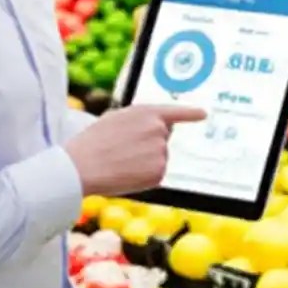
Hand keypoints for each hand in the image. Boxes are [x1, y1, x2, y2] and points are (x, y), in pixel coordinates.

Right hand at [64, 104, 205, 196]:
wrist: (84, 165)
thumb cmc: (93, 141)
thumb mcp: (115, 118)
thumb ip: (138, 120)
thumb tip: (153, 128)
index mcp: (147, 112)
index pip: (175, 112)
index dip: (190, 113)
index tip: (203, 114)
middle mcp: (158, 130)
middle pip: (163, 138)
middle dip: (150, 143)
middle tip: (125, 149)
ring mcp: (161, 151)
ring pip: (158, 157)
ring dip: (145, 160)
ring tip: (121, 161)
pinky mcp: (159, 172)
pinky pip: (155, 173)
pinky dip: (144, 176)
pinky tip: (126, 173)